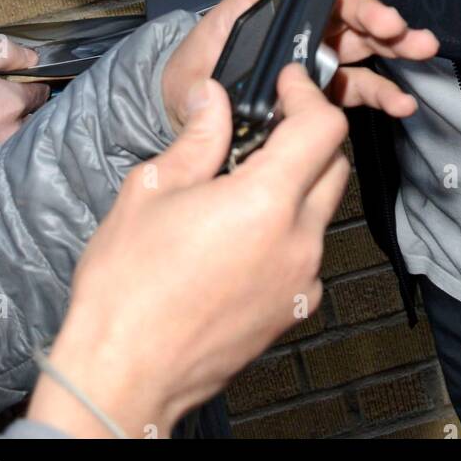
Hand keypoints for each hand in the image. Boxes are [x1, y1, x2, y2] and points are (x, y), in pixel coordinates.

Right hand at [0, 39, 49, 170]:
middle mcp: (11, 132)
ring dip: (10, 124)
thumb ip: (2, 54)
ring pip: (19, 134)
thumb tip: (33, 58)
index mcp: (10, 103)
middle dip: (21, 105)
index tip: (16, 79)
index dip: (30, 82)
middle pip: (33, 115)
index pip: (41, 91)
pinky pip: (1, 150)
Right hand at [28, 61, 349, 437]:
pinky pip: (309, 253)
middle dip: (309, 135)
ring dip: (300, 184)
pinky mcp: (294, 309)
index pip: (324, 128)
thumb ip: (198, 138)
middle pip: (334, 166)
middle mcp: (297, 241)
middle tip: (268, 125)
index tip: (287, 85)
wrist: (125, 375)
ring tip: (247, 180)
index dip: (308, 95)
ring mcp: (301, 280)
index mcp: (265, 202)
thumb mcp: (152, 190)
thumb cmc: (127, 288)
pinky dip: (291, 230)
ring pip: (324, 210)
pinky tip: (245, 232)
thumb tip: (214, 98)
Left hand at [162, 0, 437, 132]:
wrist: (193, 116)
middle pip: (335, 7)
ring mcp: (311, 54)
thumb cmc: (188, 83)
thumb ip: (194, 90)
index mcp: (254, 11)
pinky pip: (356, 84)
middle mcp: (290, 25)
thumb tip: (209, 94)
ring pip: (356, 40)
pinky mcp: (323, 86)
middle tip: (395, 24)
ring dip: (391, 43)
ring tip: (421, 48)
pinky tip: (402, 103)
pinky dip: (381, 92)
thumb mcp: (182, 85)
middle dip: (369, 11)